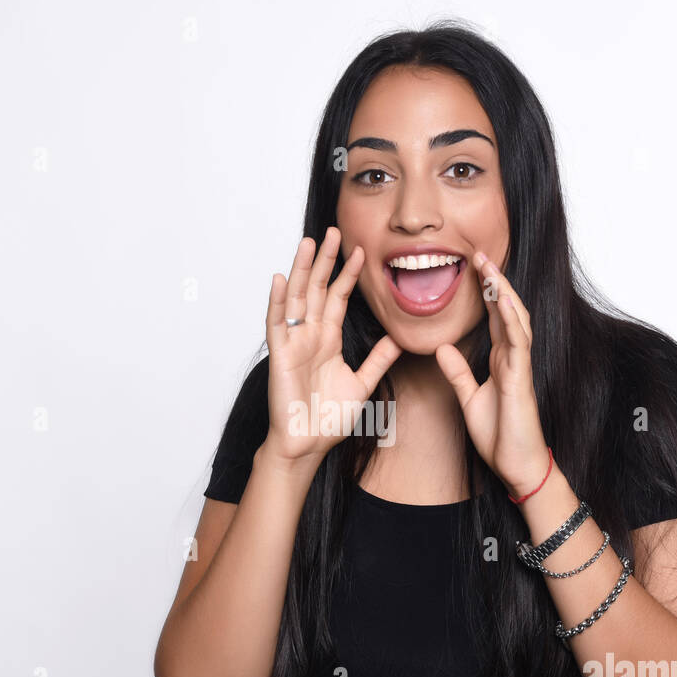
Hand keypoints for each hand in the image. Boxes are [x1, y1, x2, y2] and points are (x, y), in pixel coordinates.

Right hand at [263, 226, 401, 462]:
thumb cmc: (328, 419)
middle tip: (334, 231)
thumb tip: (399, 339)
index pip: (339, 298)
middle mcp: (311, 336)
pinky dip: (277, 302)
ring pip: (297, 298)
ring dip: (302, 270)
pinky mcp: (280, 355)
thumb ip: (378, 360)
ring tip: (309, 243)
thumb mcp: (362, 384)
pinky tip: (280, 279)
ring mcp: (294, 343)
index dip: (348, 275)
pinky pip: (277, 324)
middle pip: (318, 290)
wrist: (307, 444)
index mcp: (329, 340)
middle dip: (326, 261)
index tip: (361, 250)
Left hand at [434, 251, 550, 498]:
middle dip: (494, 282)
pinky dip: (513, 320)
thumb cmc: (499, 436)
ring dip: (503, 293)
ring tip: (489, 267)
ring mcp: (519, 367)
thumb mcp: (469, 399)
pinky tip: (505, 302)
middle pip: (506, 311)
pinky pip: (519, 344)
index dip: (485, 293)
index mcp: (500, 361)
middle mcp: (512, 358)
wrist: (518, 465)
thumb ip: (458, 374)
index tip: (472, 269)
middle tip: (479, 254)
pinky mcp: (521, 379)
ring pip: (515, 320)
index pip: (494, 318)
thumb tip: (442, 348)